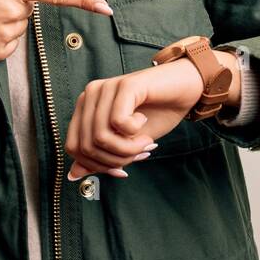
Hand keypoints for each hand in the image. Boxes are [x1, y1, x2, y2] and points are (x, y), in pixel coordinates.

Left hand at [64, 51, 240, 179]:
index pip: (74, 147)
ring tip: (145, 142)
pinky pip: (118, 122)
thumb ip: (100, 155)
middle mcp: (90, 95)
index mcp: (85, 107)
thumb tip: (73, 174)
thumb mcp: (126, 141)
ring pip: (100, 137)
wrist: (186, 87)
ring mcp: (105, 88)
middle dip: (114, 160)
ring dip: (127, 149)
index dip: (96, 166)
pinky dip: (134, 132)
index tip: (123, 169)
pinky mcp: (124, 85)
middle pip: (86, 146)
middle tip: (139, 154)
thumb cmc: (156, 113)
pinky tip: (144, 122)